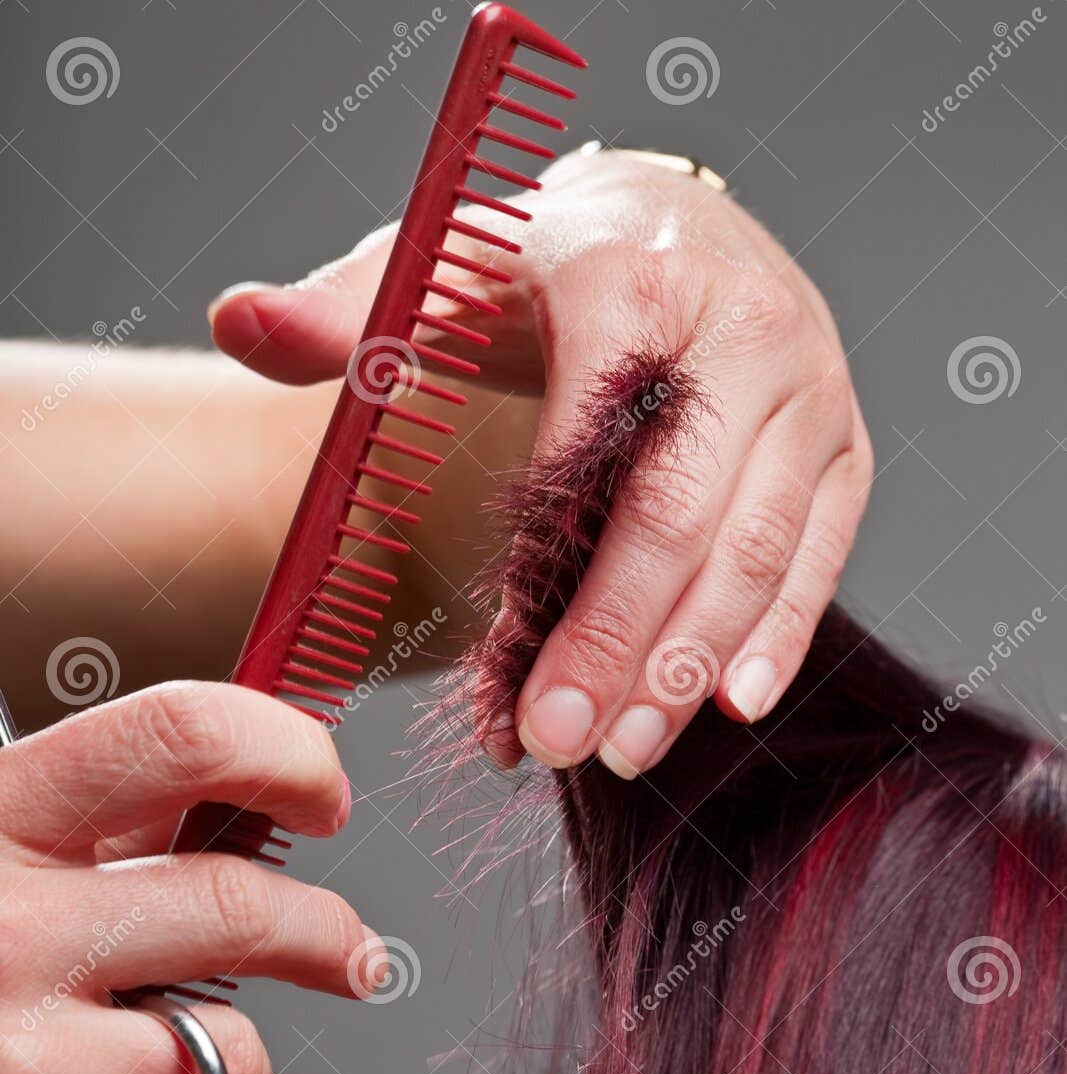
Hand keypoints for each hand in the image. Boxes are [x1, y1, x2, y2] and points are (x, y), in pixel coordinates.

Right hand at [0, 682, 385, 1073]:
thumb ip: (90, 846)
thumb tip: (238, 785)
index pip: (173, 735)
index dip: (282, 750)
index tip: (321, 789)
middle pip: (240, 898)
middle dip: (322, 930)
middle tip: (344, 952)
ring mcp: (23, 1068)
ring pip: (236, 1032)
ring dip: (234, 1055)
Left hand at [209, 146, 872, 777]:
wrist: (671, 228)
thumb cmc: (541, 267)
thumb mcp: (440, 268)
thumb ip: (347, 313)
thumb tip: (235, 322)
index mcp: (631, 272)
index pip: (589, 440)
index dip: (545, 565)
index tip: (501, 664)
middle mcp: (742, 327)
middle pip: (680, 514)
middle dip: (616, 644)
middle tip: (557, 742)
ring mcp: (809, 392)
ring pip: (757, 551)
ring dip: (686, 667)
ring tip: (619, 752)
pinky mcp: (845, 448)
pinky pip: (822, 555)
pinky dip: (777, 637)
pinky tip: (728, 708)